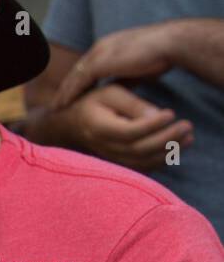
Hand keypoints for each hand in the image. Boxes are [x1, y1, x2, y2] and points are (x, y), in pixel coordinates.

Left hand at [51, 23, 182, 108]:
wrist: (170, 44)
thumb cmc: (162, 54)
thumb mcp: (139, 67)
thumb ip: (128, 76)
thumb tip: (125, 89)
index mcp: (110, 45)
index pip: (88, 65)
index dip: (79, 81)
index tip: (72, 94)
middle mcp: (100, 47)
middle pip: (77, 71)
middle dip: (66, 86)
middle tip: (56, 102)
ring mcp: (98, 54)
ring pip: (74, 77)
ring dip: (63, 92)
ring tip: (55, 108)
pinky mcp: (100, 63)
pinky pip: (78, 82)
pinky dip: (69, 94)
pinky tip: (61, 105)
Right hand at [60, 83, 191, 170]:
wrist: (73, 123)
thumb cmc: (95, 102)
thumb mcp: (112, 93)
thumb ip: (134, 105)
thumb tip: (157, 116)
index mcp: (98, 127)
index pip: (128, 132)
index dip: (152, 125)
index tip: (171, 113)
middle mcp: (103, 147)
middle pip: (138, 150)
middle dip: (166, 139)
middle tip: (187, 126)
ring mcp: (110, 158)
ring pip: (141, 162)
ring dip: (167, 152)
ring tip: (188, 138)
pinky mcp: (118, 163)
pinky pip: (141, 168)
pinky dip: (161, 161)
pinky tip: (175, 149)